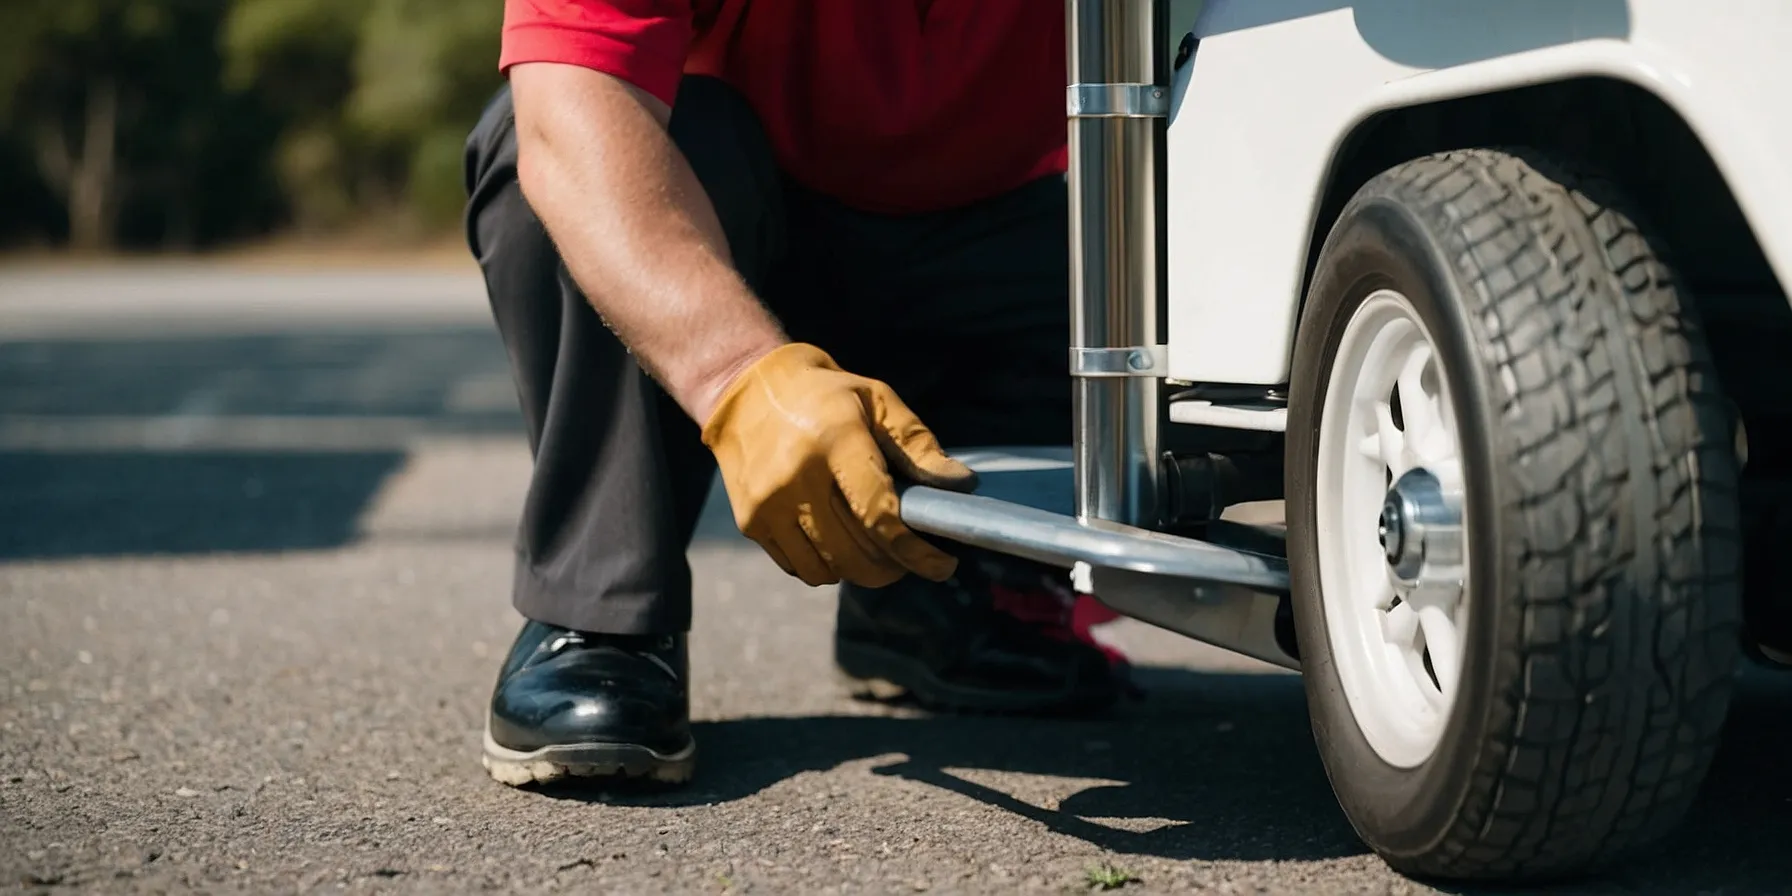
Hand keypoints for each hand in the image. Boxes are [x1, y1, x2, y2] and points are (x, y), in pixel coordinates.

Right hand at [700, 343, 977, 586]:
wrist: (747, 388)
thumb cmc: (826, 394)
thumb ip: (918, 445)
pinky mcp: (750, 520)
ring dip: (861, 572)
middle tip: (910, 559)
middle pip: (856, 553)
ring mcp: (768, 503)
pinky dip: (826, 566)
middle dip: (894, 568)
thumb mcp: (878, 400)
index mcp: (835, 440)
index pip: (880, 516)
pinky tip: (839, 543)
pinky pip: (799, 567)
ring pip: (828, 569)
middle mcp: (797, 475)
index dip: (915, 552)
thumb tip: (961, 486)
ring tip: (876, 552)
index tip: (942, 566)